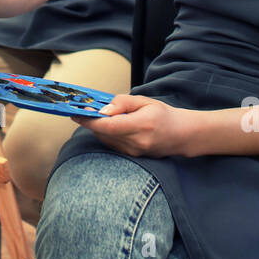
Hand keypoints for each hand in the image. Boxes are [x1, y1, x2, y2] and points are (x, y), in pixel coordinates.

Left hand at [72, 94, 198, 157]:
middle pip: (104, 133)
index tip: (76, 114)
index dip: (89, 120)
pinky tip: (111, 126)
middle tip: (84, 111)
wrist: (182, 135)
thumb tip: (103, 109)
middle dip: (91, 122)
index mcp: (141, 125)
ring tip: (100, 116)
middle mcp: (137, 142)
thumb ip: (123, 103)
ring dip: (99, 128)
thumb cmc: (164, 115)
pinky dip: (107, 134)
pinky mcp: (133, 157)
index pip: (108, 126)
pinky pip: (112, 144)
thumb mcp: (144, 101)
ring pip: (106, 139)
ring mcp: (135, 152)